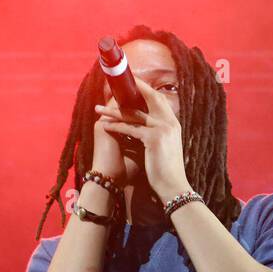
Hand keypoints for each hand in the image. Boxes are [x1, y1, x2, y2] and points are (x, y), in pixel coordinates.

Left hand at [94, 81, 188, 200]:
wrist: (174, 187)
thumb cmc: (167, 172)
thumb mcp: (165, 148)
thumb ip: (158, 135)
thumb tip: (144, 130)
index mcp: (173, 123)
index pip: (158, 100)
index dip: (145, 90)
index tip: (131, 85)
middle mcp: (170, 122)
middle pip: (149, 97)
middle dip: (132, 88)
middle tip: (115, 84)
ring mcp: (163, 128)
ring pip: (134, 114)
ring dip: (114, 110)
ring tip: (99, 108)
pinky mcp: (154, 138)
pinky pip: (131, 128)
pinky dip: (116, 126)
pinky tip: (105, 125)